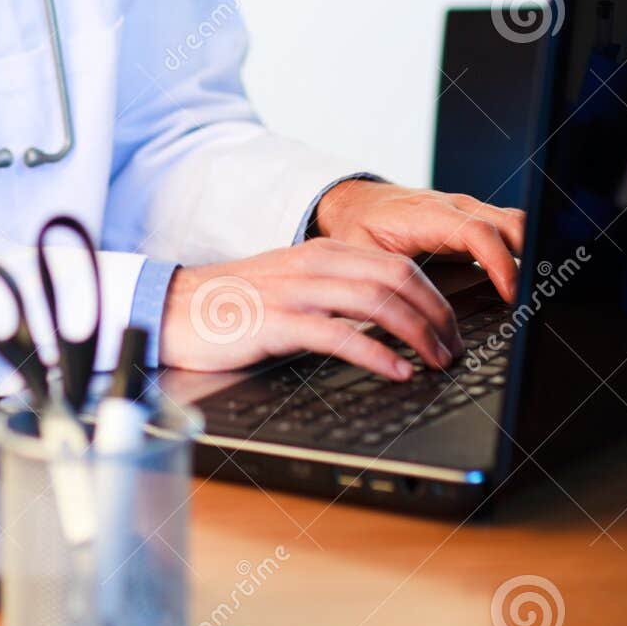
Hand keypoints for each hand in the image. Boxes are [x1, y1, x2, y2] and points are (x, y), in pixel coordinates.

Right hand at [159, 239, 464, 379]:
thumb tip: (383, 321)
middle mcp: (312, 264)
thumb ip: (331, 294)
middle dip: (437, 314)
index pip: (395, 264)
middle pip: (397, 277)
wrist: (172, 309)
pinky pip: (340, 335)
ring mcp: (295, 291)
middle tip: (454, 347)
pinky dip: (378, 354)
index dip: (434, 296)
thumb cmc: (231, 306)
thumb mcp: (289, 287)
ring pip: (377, 301)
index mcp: (320, 253)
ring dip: (418, 334)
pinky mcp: (277, 322)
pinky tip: (397, 372)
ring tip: (437, 361)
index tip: (452, 327)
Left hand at [311, 180, 524, 304]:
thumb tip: (401, 322)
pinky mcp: (472, 221)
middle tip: (531, 299)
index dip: (500, 263)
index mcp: (427, 214)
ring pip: (514, 224)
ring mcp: (467, 211)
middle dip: (529, 257)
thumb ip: (383, 283)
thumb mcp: (361, 256)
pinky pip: (506, 231)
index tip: (511, 294)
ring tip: (532, 294)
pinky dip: (521, 252)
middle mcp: (454, 207)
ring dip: (529, 254)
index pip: (477, 232)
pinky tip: (522, 283)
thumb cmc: (357, 228)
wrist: (355, 202)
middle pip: (508, 222)